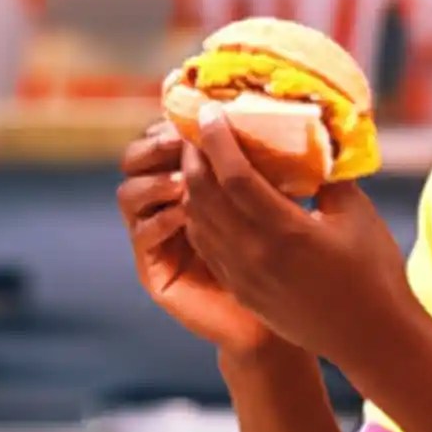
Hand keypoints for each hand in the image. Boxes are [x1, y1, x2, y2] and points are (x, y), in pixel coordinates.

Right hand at [117, 120, 279, 358]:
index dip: (178, 123)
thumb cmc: (290, 257)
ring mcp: (158, 236)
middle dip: (156, 144)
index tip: (203, 113)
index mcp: (198, 181)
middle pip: (137, 159)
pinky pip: (143, 236)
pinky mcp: (155, 268)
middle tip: (182, 139)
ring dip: (155, 180)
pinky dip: (159, 220)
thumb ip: (277, 167)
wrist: (277, 319)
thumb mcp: (285, 202)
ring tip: (184, 179)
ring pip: (130, 193)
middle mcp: (169, 203)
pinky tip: (183, 214)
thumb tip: (301, 124)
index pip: (170, 138)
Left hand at [181, 103, 410, 367]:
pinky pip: (209, 247)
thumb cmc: (374, 273)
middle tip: (197, 129)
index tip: (209, 112)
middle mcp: (255, 254)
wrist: (372, 337)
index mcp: (285, 232)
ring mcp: (245, 277)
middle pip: (205, 196)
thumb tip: (311, 147)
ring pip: (199, 222)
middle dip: (195, 157)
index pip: (233, 176)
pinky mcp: (244, 291)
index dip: (217, 140)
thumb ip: (327, 179)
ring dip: (192, 187)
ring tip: (198, 160)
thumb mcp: (357, 216)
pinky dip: (201, 217)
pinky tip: (209, 202)